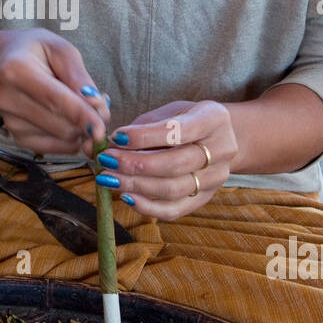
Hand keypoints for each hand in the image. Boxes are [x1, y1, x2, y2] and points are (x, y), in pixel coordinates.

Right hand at [0, 29, 110, 154]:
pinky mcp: (16, 137)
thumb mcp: (62, 50)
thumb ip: (79, 77)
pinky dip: (71, 138)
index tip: (102, 129)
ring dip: (81, 128)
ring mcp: (10, 122)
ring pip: (62, 138)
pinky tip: (69, 118)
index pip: (54, 100)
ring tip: (80, 105)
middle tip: (100, 104)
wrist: (6, 61)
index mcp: (16, 70)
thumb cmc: (38, 52)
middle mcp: (7, 99)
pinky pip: (56, 148)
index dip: (81, 115)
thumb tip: (95, 105)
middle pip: (61, 125)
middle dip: (88, 120)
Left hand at [93, 99, 236, 220]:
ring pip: (173, 189)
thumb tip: (101, 143)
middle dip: (134, 165)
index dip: (143, 136)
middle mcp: (222, 149)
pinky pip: (175, 210)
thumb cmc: (186, 120)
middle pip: (174, 164)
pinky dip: (147, 206)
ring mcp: (216, 178)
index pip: (176, 131)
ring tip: (109, 178)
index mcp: (214, 119)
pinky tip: (125, 196)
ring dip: (136, 186)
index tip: (115, 137)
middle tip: (105, 161)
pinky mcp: (205, 198)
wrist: (221, 137)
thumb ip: (138, 127)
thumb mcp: (169, 112)